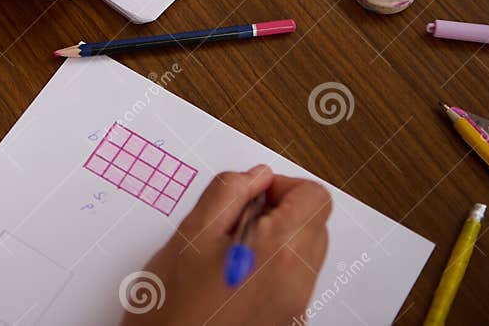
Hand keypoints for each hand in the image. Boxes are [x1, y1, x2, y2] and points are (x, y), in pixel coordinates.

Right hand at [122, 166, 331, 325]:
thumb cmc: (173, 305)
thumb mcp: (191, 233)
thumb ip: (228, 192)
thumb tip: (256, 177)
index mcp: (278, 251)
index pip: (314, 197)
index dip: (283, 186)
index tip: (253, 194)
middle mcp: (297, 281)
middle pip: (315, 224)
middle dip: (281, 212)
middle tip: (236, 220)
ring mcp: (296, 306)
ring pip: (306, 253)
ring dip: (277, 240)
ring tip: (231, 251)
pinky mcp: (289, 321)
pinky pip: (294, 280)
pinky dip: (273, 268)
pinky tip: (234, 277)